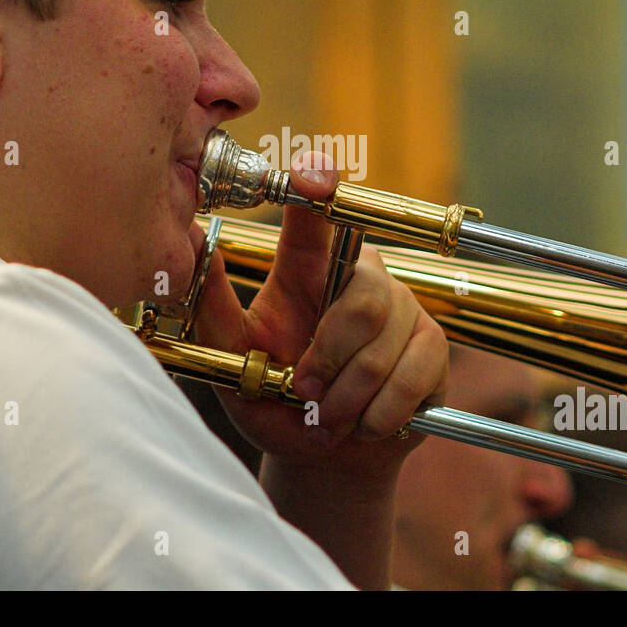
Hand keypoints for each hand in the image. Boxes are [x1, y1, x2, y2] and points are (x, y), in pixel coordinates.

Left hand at [190, 150, 447, 478]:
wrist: (323, 457)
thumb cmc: (274, 400)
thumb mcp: (232, 360)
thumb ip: (213, 307)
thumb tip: (194, 243)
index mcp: (307, 269)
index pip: (315, 220)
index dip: (319, 188)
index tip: (314, 170)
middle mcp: (360, 277)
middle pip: (363, 302)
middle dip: (329, 360)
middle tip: (304, 393)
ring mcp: (403, 308)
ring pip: (384, 347)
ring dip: (349, 397)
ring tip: (328, 417)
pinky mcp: (432, 345)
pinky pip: (413, 377)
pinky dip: (379, 413)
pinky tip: (364, 422)